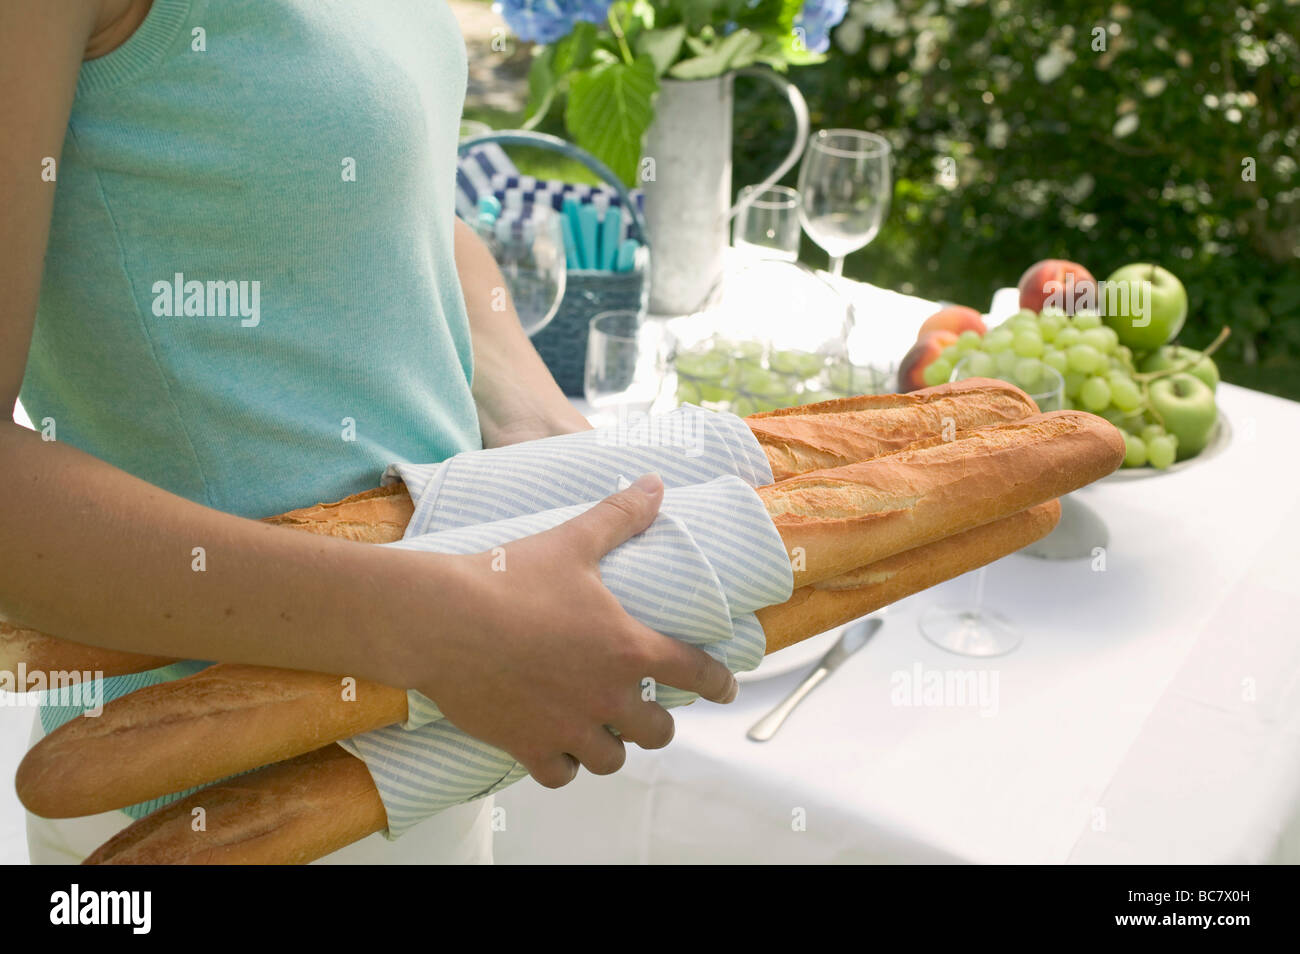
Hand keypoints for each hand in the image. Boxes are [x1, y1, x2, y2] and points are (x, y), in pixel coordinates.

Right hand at [419, 473, 737, 788]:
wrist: (442, 620)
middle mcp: (606, 696)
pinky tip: (559, 751)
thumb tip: (656, 484)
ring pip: (611, 759)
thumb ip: (620, 517)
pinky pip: (561, 775)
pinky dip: (564, 766)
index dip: (717, 683)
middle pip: (657, 730)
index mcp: (627, 648)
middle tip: (646, 711)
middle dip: (656, 722)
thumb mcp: (573, 542)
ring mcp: (567, 727)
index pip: (694, 672)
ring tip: (603, 733)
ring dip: (612, 746)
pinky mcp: (527, 746)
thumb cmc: (510, 579)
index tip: (726, 690)